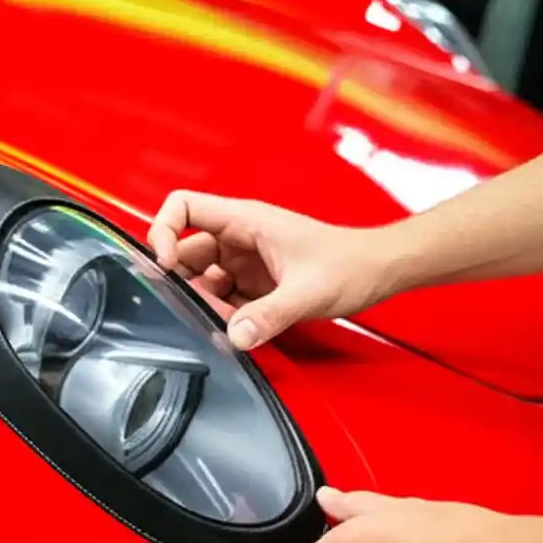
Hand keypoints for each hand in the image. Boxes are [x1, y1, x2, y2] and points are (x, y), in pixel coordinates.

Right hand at [147, 191, 396, 349]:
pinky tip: (242, 325)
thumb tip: (234, 335)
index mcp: (245, 220)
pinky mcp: (254, 283)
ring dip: (207, 302)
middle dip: (186, 282)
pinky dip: (224, 314)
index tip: (164, 264)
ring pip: (203, 279)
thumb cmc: (351, 263)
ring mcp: (245, 260)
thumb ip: (268, 315)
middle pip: (186, 251)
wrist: (380, 271)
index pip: (183, 207)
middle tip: (202, 307)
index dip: (163, 231)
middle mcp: (239, 237)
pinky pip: (223, 297)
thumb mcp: (308, 291)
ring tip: (229, 319)